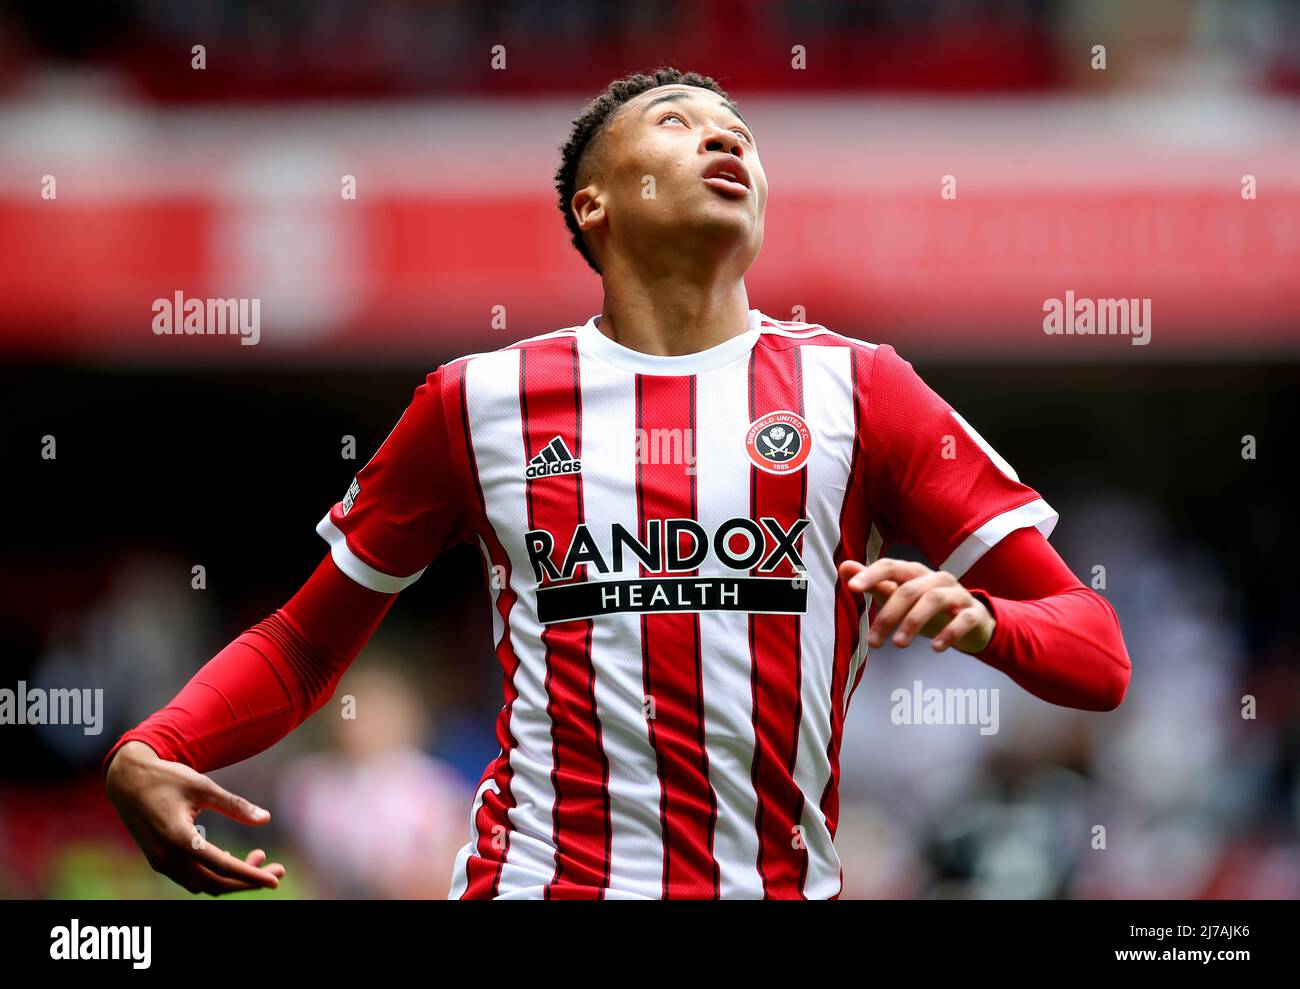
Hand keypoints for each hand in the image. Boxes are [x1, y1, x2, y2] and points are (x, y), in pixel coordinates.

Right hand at [105, 740, 285, 894]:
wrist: (126, 780)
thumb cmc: (167, 778)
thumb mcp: (203, 786)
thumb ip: (234, 805)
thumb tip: (265, 818)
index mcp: (179, 838)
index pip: (223, 866)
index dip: (251, 875)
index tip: (275, 881)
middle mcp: (167, 857)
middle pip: (215, 883)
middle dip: (248, 881)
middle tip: (277, 871)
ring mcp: (160, 862)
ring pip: (202, 885)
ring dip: (231, 879)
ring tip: (258, 857)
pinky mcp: (158, 860)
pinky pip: (190, 878)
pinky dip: (213, 875)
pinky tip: (229, 859)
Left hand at [837, 557, 994, 653]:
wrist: (972, 623)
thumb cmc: (928, 608)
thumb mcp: (900, 596)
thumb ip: (874, 584)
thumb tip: (844, 567)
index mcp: (915, 573)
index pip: (891, 566)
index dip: (871, 574)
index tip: (852, 587)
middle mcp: (936, 578)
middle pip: (909, 589)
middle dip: (889, 615)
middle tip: (873, 642)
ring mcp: (957, 594)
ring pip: (934, 600)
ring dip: (914, 622)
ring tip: (898, 645)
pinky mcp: (973, 613)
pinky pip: (963, 619)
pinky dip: (949, 633)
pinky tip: (935, 648)